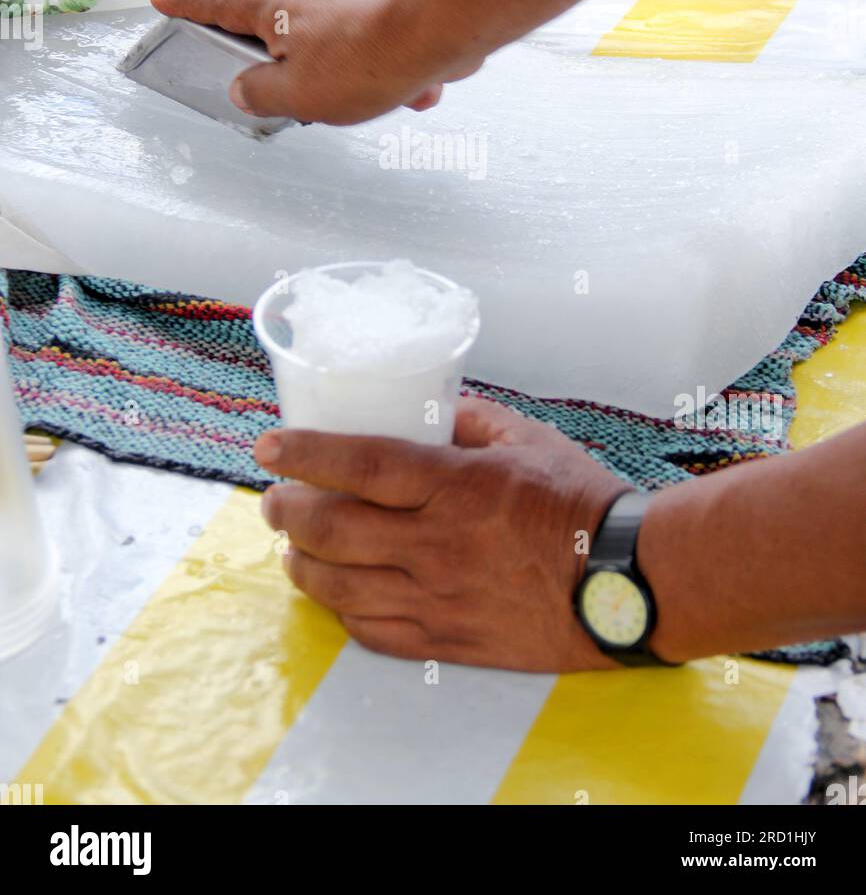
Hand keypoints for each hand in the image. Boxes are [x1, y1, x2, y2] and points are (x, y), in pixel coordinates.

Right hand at [151, 0, 480, 125]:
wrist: (442, 26)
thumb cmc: (367, 58)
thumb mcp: (298, 94)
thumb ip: (262, 95)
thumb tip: (243, 91)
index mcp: (279, 16)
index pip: (221, 6)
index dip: (188, 4)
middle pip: (288, 34)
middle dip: (303, 69)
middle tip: (317, 96)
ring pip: (345, 49)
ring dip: (361, 80)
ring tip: (386, 97)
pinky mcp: (395, 7)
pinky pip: (386, 49)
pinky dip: (397, 74)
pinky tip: (418, 89)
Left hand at [254, 397, 628, 671]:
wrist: (626, 583)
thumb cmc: (581, 502)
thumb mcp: (529, 438)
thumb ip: (471, 419)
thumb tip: (432, 410)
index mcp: (455, 486)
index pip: (360, 464)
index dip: (306, 453)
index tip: (268, 446)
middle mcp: (435, 544)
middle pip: (332, 529)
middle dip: (286, 512)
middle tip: (273, 500)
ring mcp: (437, 599)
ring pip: (339, 587)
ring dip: (300, 563)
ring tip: (290, 547)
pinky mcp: (446, 642)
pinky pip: (371, 631)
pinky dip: (340, 609)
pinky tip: (334, 592)